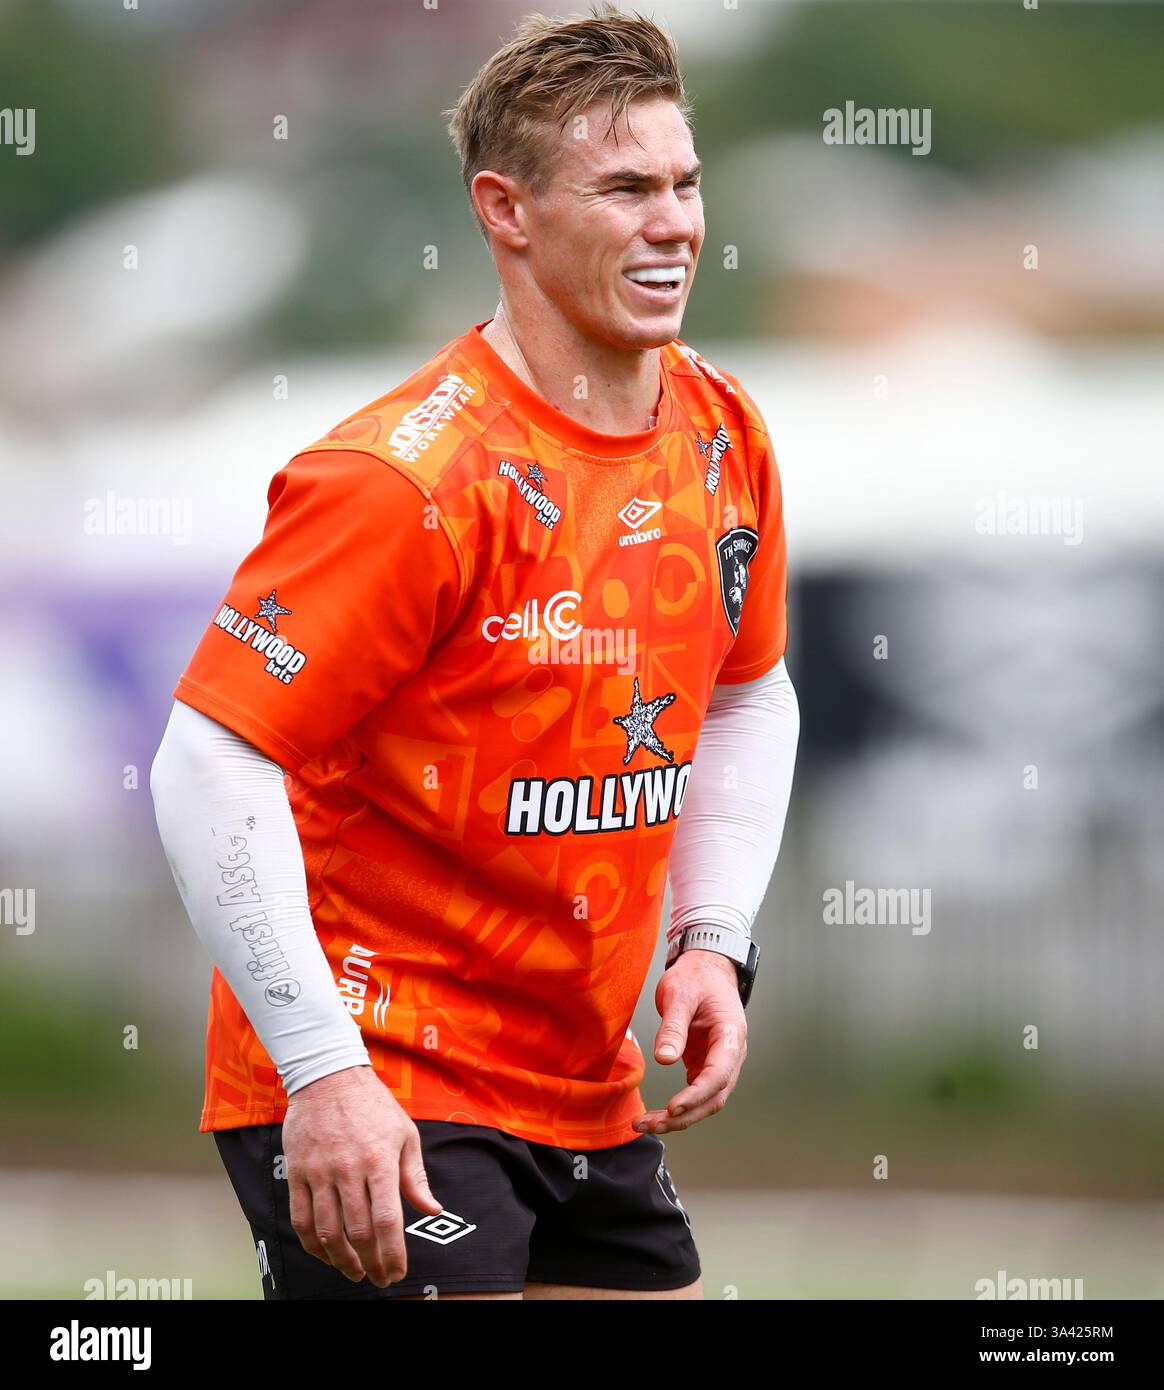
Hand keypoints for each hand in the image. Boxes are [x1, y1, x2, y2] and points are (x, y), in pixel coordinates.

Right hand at [281, 1065, 441, 1286]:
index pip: (387, 1221)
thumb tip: (432, 1210)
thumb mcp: (405, 1134)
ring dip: (341, 1261)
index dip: (392, 1254)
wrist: (329, 1076)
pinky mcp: (297, 1172)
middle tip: (378, 1278)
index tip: (396, 1272)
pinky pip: (301, 1219)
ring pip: (327, 1231)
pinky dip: (312, 1245)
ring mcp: (319, 1173)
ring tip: (354, 1272)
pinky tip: (326, 1254)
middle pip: (357, 1233)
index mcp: (379, 1161)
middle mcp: (348, 1170)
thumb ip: (415, 1177)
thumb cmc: (373, 1105)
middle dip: (370, 1264)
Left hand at [634, 949, 746, 1134]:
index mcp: (730, 1035)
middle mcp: (730, 1054)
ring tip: (647, 1124)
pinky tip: (656, 1114)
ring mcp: (719, 1062)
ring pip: (706, 1100)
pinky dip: (678, 1108)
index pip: (718, 1074)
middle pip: (714, 1097)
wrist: (706, 970)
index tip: (673, 1107)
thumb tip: (664, 1060)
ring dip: (680, 1118)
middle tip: (651, 1124)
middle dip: (684, 1116)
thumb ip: (673, 1027)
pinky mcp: (704, 1064)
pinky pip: (696, 1092)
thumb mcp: (680, 995)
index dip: (697, 1095)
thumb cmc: (697, 978)